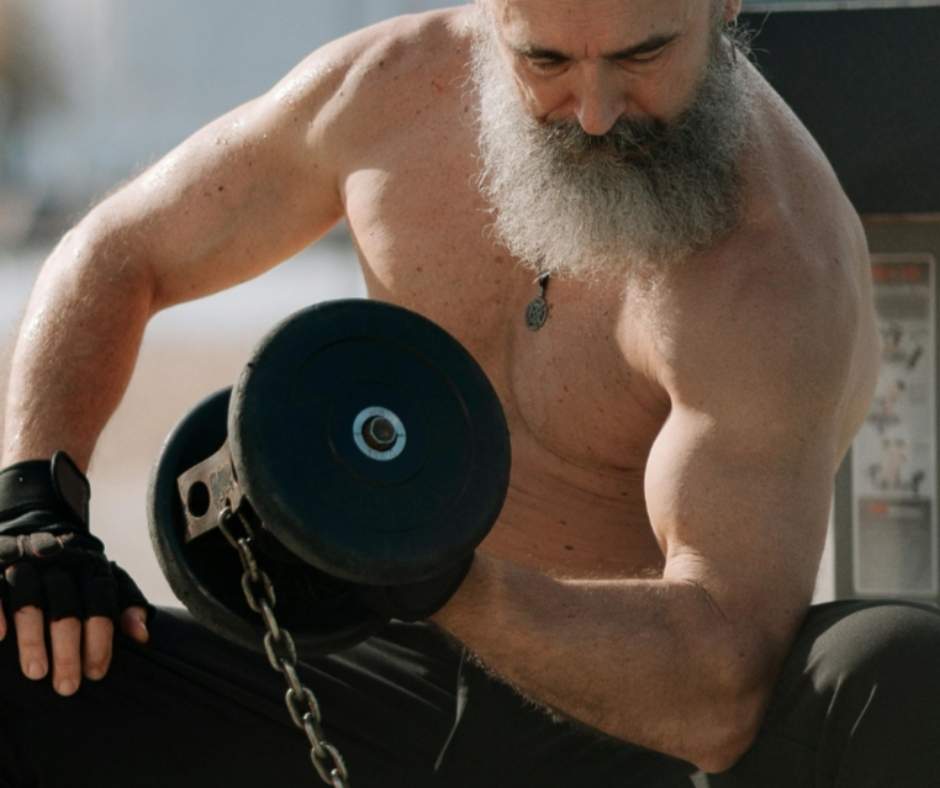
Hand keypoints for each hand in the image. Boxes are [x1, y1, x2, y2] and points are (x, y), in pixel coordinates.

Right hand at [0, 453, 151, 695]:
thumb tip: (142, 636)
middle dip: (67, 647)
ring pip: (30, 598)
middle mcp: (60, 560)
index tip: (96, 673)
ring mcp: (25, 559)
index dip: (100, 639)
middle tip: (67, 686)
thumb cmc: (76, 568)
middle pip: (67, 605)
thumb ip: (126, 604)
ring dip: (32, 637)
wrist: (35, 520)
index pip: (100, 603)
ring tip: (36, 674)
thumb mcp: (107, 579)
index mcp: (90, 565)